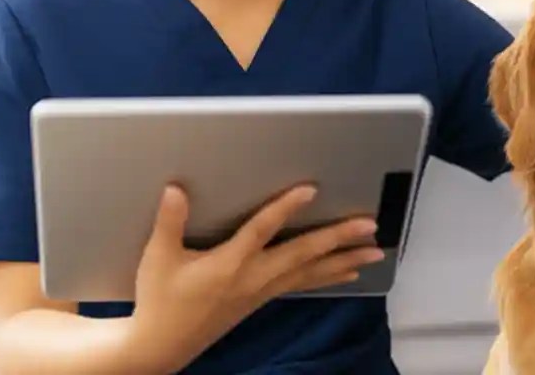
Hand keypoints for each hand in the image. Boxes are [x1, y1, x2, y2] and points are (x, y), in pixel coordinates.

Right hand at [128, 184, 384, 372]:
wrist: (162, 345)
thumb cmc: (160, 299)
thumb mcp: (158, 258)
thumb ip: (170, 221)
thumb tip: (176, 189)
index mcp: (228, 264)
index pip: (262, 230)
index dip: (285, 208)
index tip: (310, 189)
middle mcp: (253, 278)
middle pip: (302, 254)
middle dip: (338, 238)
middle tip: (370, 225)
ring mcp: (262, 291)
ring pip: (311, 272)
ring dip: (345, 259)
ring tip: (376, 250)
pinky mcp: (263, 299)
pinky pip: (304, 284)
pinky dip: (330, 276)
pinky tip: (350, 272)